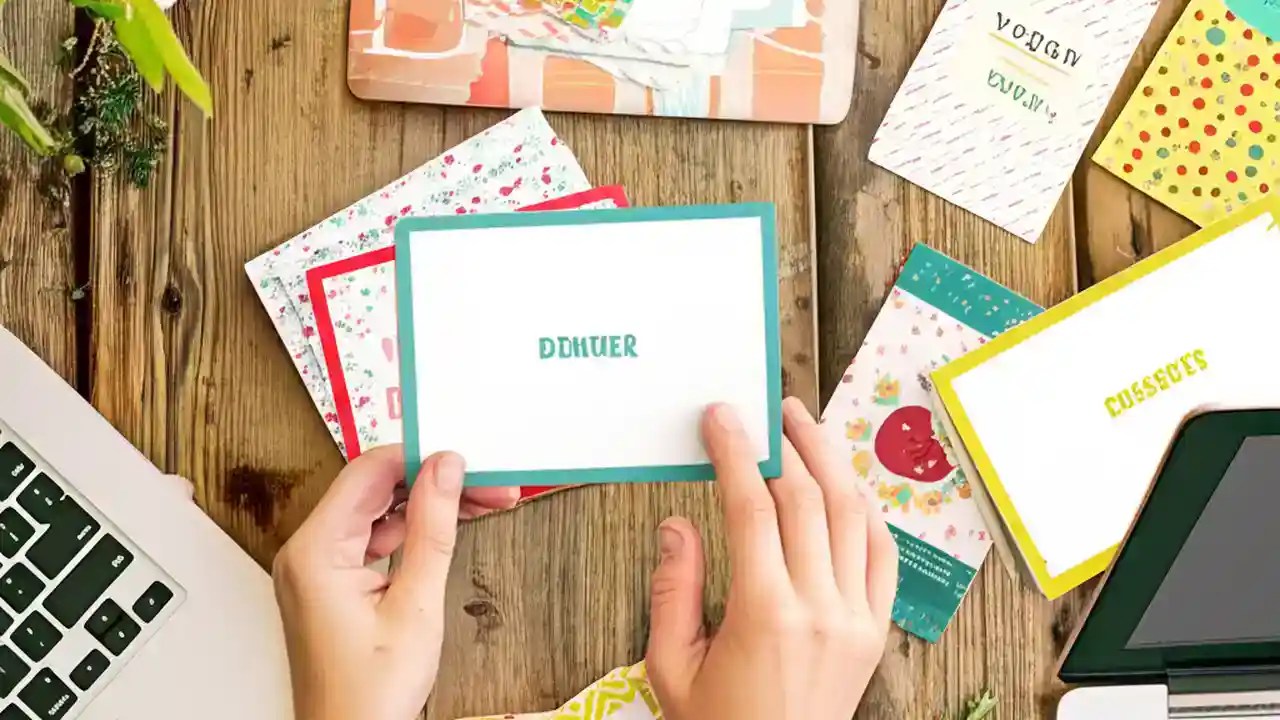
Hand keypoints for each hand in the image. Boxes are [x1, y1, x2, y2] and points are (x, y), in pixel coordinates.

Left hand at [272, 446, 518, 719]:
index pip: (369, 473)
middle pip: (375, 488)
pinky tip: (448, 527)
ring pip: (378, 510)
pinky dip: (411, 530)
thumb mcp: (415, 606)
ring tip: (480, 502)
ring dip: (427, 505)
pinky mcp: (332, 581)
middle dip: (433, 481)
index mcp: (315, 552)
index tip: (466, 461)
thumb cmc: (369, 695)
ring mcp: (318, 567)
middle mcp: (308, 552)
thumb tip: (445, 470)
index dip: (421, 458)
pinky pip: (373, 537)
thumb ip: (431, 530)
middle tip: (488, 484)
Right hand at [646, 398, 898, 719]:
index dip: (735, 453)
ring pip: (853, 516)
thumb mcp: (672, 668)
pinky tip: (846, 485)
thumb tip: (676, 525)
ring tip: (808, 427)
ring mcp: (856, 620)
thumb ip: (673, 591)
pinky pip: (882, 554)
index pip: (750, 507)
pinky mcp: (875, 631)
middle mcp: (820, 610)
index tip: (722, 419)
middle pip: (808, 498)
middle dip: (786, 443)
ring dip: (830, 462)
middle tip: (768, 410)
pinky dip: (867, 511)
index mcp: (764, 616)